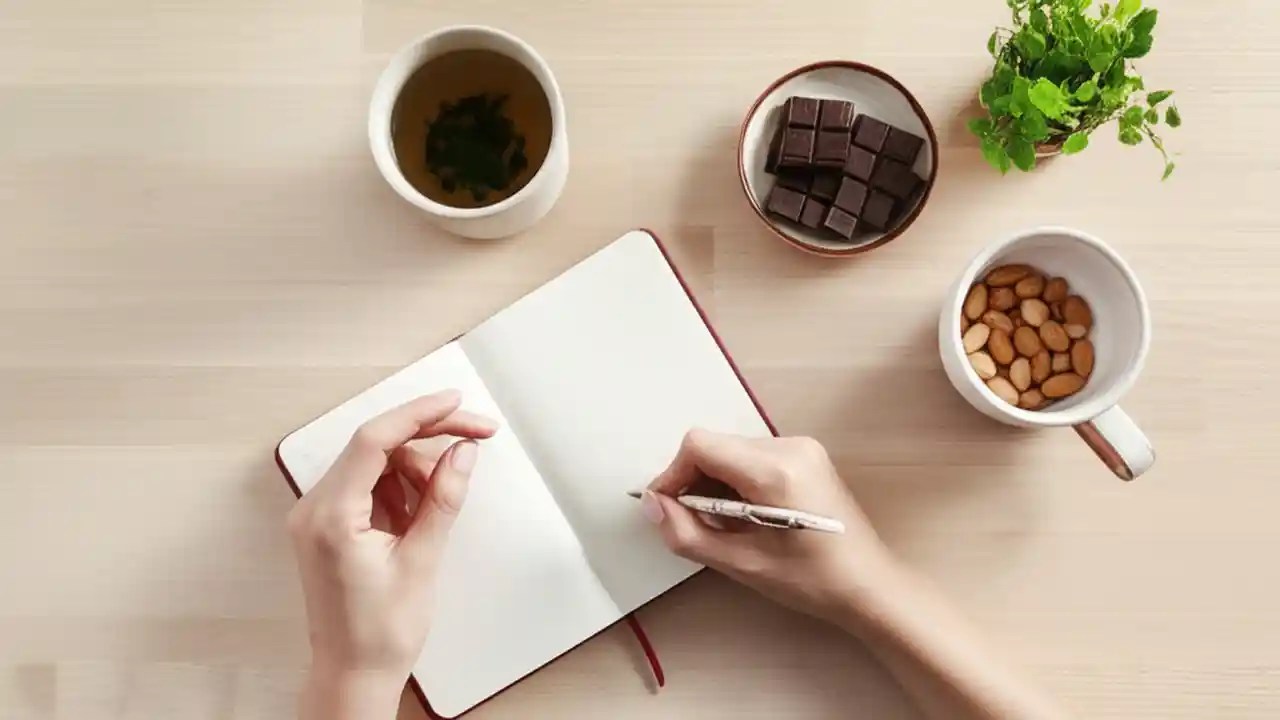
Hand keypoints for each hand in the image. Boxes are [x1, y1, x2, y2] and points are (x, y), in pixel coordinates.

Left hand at [287, 390, 497, 719]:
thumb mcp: (422, 563)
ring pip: (376, 464)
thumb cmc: (378, 636)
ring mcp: (319, 516)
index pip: (374, 440)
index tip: (455, 403)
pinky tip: (420, 514)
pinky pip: (369, 485)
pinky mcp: (329, 525)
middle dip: (428, 440)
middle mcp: (314, 510)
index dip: (419, 413)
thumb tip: (462, 453)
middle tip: (476, 438)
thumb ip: (443, 500)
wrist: (352, 676)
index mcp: (330, 517)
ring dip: (416, 469)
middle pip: (376, 446)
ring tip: (443, 502)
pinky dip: (402, 489)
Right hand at [643, 430, 892, 626]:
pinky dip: (736, 483)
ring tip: (726, 526)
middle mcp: (789, 447)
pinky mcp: (806, 456)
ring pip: (731, 452)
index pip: (700, 446)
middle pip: (715, 447)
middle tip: (695, 525)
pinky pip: (752, 458)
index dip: (673, 475)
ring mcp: (801, 448)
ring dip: (714, 485)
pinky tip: (746, 517)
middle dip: (694, 483)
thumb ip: (688, 533)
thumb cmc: (812, 581)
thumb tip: (652, 506)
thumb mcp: (742, 563)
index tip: (666, 509)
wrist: (869, 585)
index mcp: (775, 470)